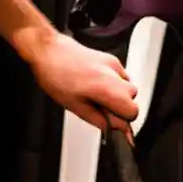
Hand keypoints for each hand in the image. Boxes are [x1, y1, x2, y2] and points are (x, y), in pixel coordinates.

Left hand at [17, 28, 138, 130]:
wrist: (50, 51)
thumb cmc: (56, 77)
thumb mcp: (76, 107)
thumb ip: (101, 120)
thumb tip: (118, 129)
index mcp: (106, 89)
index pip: (132, 111)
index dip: (122, 120)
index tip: (113, 123)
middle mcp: (114, 75)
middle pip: (132, 99)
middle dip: (120, 107)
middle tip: (99, 108)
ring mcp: (114, 65)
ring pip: (129, 87)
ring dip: (118, 96)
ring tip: (96, 95)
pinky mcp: (111, 59)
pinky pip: (122, 77)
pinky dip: (114, 85)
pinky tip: (97, 84)